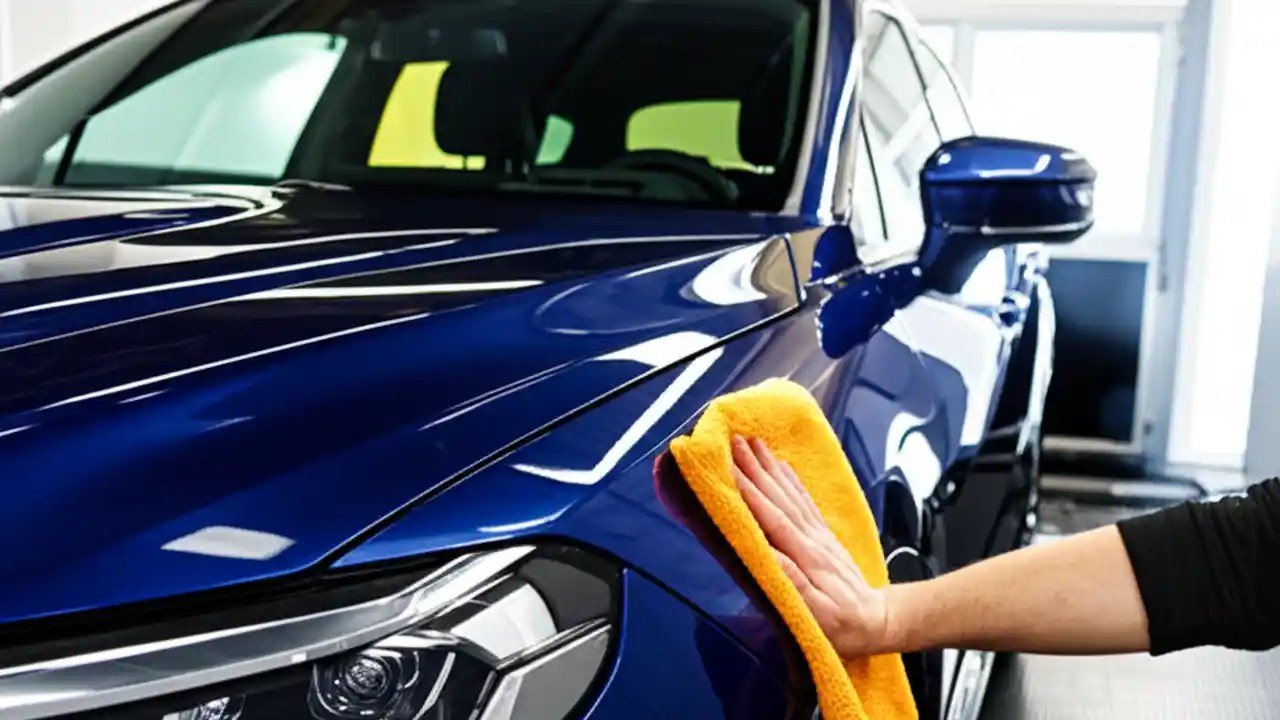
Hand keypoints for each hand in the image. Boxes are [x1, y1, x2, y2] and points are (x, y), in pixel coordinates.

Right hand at [731, 436, 893, 657]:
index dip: (749, 492)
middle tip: (734, 441)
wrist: (878, 622)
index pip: (773, 517)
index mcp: (806, 556)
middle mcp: (812, 539)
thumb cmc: (842, 626)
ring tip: (753, 442)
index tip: (728, 468)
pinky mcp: (823, 536)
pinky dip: (791, 480)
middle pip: (779, 497)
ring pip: (791, 493)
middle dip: (755, 468)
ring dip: (770, 467)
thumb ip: (792, 583)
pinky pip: (805, 501)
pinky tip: (781, 464)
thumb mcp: (816, 615)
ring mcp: (819, 535)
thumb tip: (767, 553)